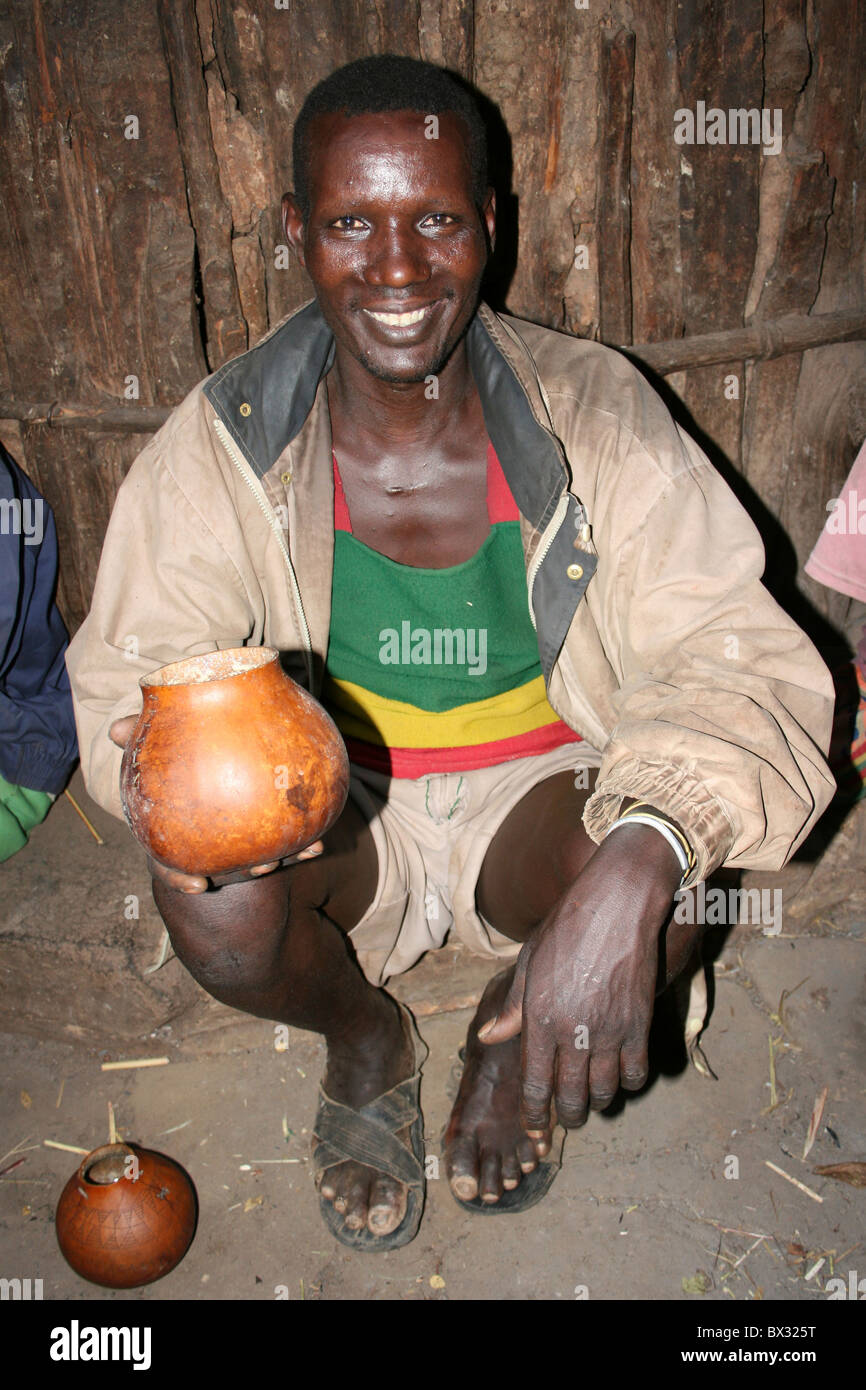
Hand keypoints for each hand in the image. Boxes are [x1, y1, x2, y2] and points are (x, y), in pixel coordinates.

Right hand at [109, 715, 322, 893]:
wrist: (215, 768)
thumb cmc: (176, 760)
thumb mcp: (156, 752)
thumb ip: (140, 738)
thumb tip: (116, 729)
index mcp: (176, 835)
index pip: (170, 864)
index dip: (180, 878)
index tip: (196, 886)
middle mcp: (207, 847)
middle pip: (223, 868)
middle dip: (244, 872)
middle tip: (263, 868)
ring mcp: (238, 844)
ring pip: (258, 859)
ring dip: (281, 860)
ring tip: (301, 855)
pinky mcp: (265, 835)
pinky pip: (285, 843)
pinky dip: (304, 847)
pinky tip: (320, 846)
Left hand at [478, 825, 682, 1132]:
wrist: (618, 902)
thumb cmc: (569, 925)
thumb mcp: (529, 960)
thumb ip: (512, 1006)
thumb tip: (490, 1038)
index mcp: (539, 1016)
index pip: (534, 1082)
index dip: (535, 1110)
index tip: (535, 1124)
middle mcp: (572, 1030)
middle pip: (570, 1097)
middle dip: (567, 1116)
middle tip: (567, 1119)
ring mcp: (609, 1030)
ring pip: (603, 1091)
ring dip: (597, 1103)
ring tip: (592, 1102)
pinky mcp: (639, 1024)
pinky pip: (636, 1072)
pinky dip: (629, 1082)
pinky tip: (622, 1077)